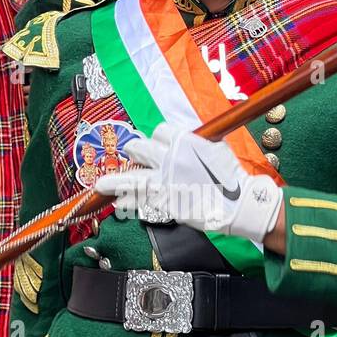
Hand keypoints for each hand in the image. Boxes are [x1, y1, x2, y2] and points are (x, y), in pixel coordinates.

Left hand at [95, 122, 283, 244]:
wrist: (236, 204)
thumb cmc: (230, 177)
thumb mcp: (217, 148)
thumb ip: (197, 143)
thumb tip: (189, 141)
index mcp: (184, 141)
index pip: (160, 132)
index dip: (160, 140)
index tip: (161, 147)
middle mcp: (169, 158)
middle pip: (139, 148)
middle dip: (136, 152)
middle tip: (136, 159)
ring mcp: (164, 181)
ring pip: (130, 176)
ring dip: (114, 180)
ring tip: (100, 185)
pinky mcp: (163, 201)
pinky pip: (139, 200)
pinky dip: (128, 200)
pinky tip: (120, 202)